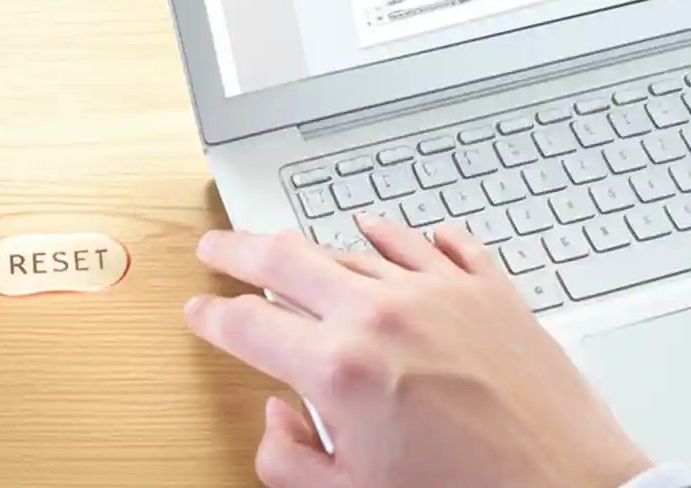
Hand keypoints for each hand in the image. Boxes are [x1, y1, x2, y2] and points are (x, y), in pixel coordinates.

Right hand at [185, 218, 650, 487]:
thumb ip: (291, 458)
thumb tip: (278, 418)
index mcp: (341, 370)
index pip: (245, 324)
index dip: (210, 316)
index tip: (200, 312)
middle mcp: (384, 316)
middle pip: (285, 256)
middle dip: (237, 248)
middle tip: (218, 246)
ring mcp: (439, 293)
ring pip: (356, 246)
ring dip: (319, 247)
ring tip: (298, 249)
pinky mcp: (490, 290)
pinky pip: (437, 242)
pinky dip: (404, 236)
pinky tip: (389, 233)